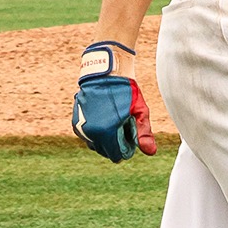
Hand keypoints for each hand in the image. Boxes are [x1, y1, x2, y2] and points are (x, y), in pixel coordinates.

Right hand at [71, 42, 157, 162]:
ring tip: (114, 119)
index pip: (117, 155)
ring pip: (95, 144)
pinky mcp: (76, 121)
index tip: (131, 133)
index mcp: (106, 132)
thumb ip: (144, 133)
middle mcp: (91, 132)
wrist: (105, 71)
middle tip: (123, 124)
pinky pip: (88, 136)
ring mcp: (81, 127)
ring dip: (105, 138)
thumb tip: (151, 152)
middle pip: (106, 151)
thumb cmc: (125, 90)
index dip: (127, 147)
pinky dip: (96, 131)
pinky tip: (105, 117)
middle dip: (116, 143)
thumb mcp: (139, 110)